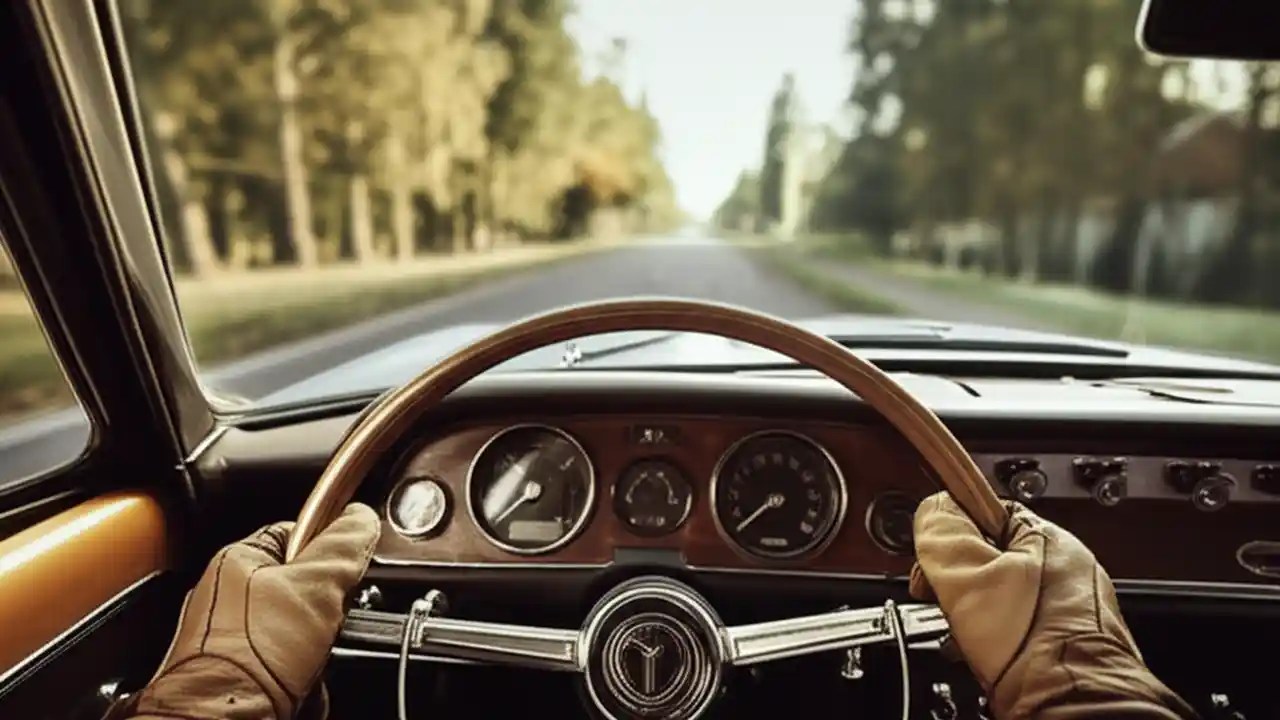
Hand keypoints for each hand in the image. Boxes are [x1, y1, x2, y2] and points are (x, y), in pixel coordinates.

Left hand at [121, 504, 378, 719]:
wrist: (223, 719)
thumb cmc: (249, 657)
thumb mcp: (315, 586)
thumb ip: (344, 546)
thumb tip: (362, 519)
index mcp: (237, 560)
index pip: (299, 534)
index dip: (330, 550)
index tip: (346, 568)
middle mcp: (227, 597)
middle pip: (303, 587)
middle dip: (325, 609)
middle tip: (327, 621)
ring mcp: (230, 639)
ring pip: (298, 630)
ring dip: (316, 646)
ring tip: (311, 658)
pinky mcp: (239, 674)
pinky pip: (286, 665)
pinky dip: (301, 676)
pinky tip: (300, 682)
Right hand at [909, 492, 1196, 719]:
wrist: (1068, 708)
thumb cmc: (1034, 647)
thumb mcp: (968, 576)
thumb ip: (943, 533)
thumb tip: (931, 510)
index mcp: (1051, 539)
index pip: (987, 509)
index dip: (951, 531)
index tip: (933, 555)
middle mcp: (1066, 570)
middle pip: (989, 554)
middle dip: (958, 578)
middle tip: (944, 598)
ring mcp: (1066, 609)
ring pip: (998, 593)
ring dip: (972, 610)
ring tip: (966, 631)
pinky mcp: (1060, 642)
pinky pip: (1013, 625)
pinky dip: (992, 637)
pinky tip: (982, 651)